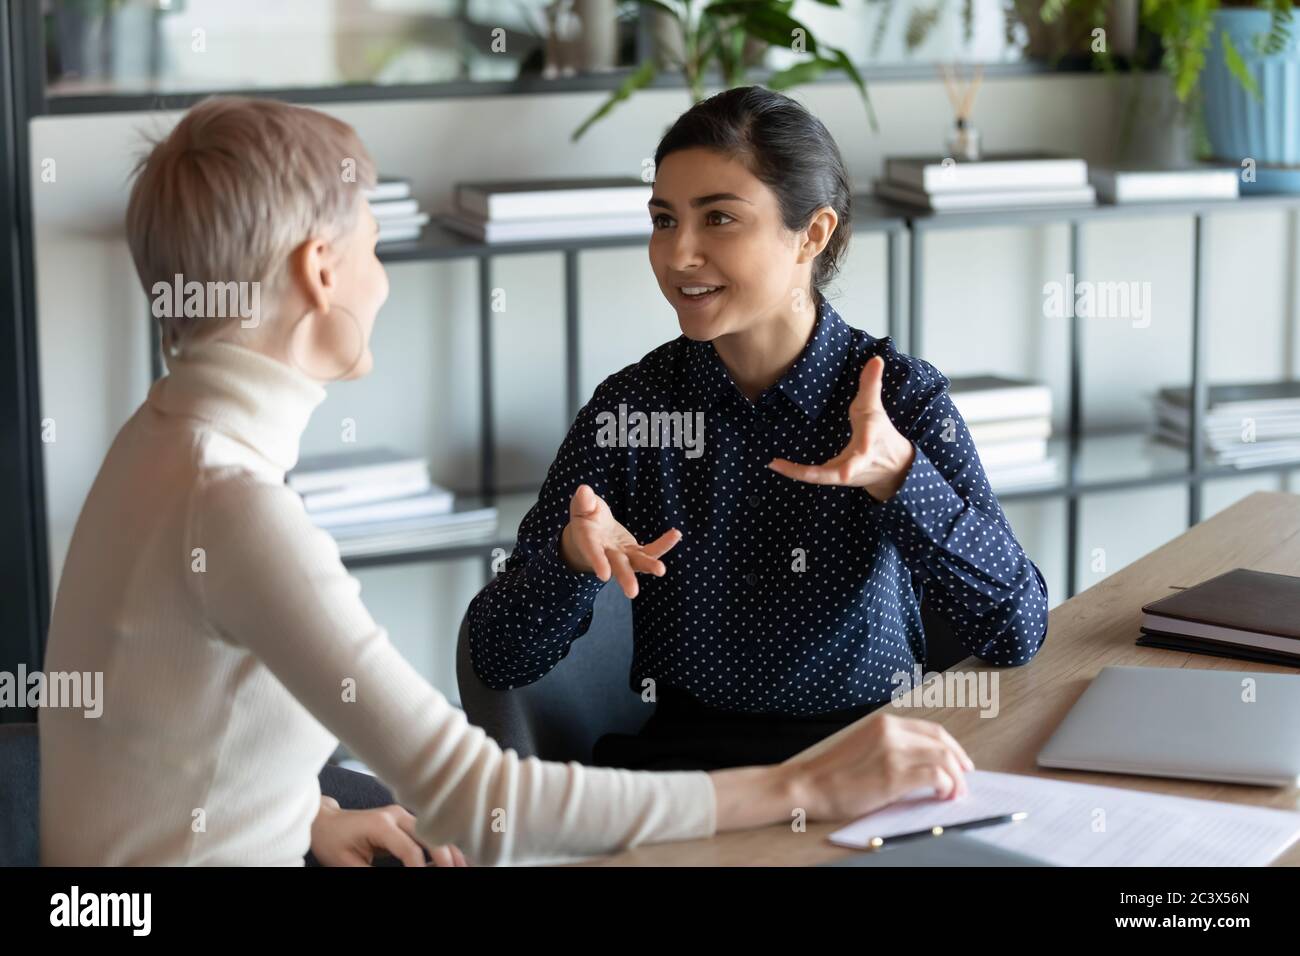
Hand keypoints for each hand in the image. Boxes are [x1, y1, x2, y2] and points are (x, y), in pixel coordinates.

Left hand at [310, 796, 468, 866]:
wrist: (324, 822)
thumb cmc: (333, 843)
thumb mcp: (347, 865)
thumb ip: (372, 874)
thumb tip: (405, 876)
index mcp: (381, 824)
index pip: (411, 850)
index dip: (420, 870)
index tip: (429, 879)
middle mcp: (396, 814)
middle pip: (430, 836)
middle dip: (446, 859)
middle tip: (457, 873)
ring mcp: (403, 815)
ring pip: (435, 833)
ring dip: (450, 852)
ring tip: (464, 867)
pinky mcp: (406, 820)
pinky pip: (429, 834)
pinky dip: (443, 847)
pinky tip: (455, 858)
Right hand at [559, 484, 681, 598]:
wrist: (593, 531)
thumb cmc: (586, 517)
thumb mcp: (581, 507)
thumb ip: (584, 502)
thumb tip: (584, 490)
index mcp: (590, 542)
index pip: (593, 553)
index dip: (598, 562)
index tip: (603, 575)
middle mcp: (608, 553)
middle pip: (617, 567)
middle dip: (625, 578)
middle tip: (632, 593)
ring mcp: (624, 555)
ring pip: (638, 563)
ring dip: (649, 566)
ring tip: (661, 570)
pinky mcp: (636, 552)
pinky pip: (652, 550)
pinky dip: (664, 544)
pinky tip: (676, 534)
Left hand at [767, 355, 915, 501]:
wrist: (894, 468)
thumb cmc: (881, 434)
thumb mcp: (875, 408)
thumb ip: (871, 384)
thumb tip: (876, 359)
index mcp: (870, 441)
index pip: (867, 440)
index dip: (864, 444)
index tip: (861, 450)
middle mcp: (859, 462)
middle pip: (847, 468)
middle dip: (836, 470)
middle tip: (826, 472)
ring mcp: (847, 474)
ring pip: (824, 477)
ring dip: (799, 473)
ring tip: (775, 464)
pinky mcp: (836, 478)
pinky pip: (815, 477)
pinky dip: (796, 472)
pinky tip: (776, 465)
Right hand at [784, 710, 973, 820]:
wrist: (807, 785)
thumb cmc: (832, 774)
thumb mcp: (865, 748)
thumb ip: (892, 748)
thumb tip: (925, 766)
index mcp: (884, 723)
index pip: (932, 730)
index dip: (953, 747)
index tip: (961, 763)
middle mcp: (891, 732)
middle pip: (942, 743)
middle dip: (960, 763)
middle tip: (964, 782)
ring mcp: (893, 752)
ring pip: (944, 758)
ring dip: (956, 779)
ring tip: (954, 794)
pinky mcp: (893, 775)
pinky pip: (936, 776)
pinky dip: (946, 786)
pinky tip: (941, 796)